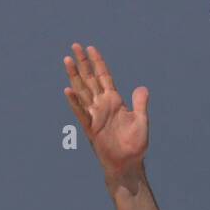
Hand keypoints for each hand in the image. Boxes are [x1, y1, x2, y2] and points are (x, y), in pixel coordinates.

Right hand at [63, 43, 149, 178]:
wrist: (128, 164)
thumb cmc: (135, 145)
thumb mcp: (141, 121)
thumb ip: (140, 104)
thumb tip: (142, 88)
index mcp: (115, 101)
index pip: (104, 77)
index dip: (98, 63)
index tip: (91, 48)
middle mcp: (102, 105)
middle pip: (90, 79)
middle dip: (83, 62)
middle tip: (75, 45)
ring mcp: (95, 115)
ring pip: (82, 91)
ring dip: (75, 76)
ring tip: (67, 60)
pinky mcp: (91, 128)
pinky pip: (81, 113)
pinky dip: (75, 102)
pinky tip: (68, 90)